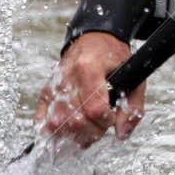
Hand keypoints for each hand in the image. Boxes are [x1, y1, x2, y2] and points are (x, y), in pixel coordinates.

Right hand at [34, 31, 145, 146]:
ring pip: (57, 124)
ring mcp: (53, 86)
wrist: (94, 39)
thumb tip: (122, 133)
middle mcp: (68, 77)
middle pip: (75, 120)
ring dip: (75, 135)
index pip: (95, 107)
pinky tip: (69, 130)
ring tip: (88, 130)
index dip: (105, 120)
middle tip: (101, 127)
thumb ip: (132, 106)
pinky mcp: (45, 93)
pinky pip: (42, 120)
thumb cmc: (113, 57)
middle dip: (92, 132)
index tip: (111, 117)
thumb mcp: (132, 76)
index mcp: (90, 68)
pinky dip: (54, 131)